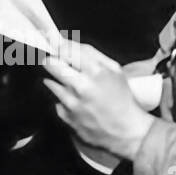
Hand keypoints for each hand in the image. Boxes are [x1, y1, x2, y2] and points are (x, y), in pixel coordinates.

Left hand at [42, 43, 153, 160]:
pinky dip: (62, 99)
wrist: (125, 131)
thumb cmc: (122, 99)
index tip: (59, 48)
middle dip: (53, 61)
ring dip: (58, 81)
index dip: (60, 47)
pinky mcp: (65, 116)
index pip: (64, 50)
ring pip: (49, 82)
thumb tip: (68, 43)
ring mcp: (70, 103)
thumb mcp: (114, 69)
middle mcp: (80, 87)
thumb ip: (90, 53)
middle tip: (60, 63)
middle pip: (50, 64)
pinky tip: (77, 102)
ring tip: (74, 86)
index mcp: (95, 72)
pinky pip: (55, 101)